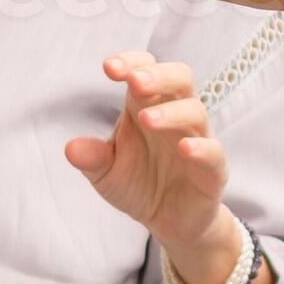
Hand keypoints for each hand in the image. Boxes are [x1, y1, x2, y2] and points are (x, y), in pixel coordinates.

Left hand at [64, 53, 237, 266]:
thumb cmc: (139, 184)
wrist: (170, 221)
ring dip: (171, 112)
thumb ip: (92, 158)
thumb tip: (70, 149)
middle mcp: (176, 116)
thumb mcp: (106, 172)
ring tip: (146, 119)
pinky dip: (200, 147)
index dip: (130, 62)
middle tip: (133, 81)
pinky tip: (184, 148)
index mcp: (147, 106)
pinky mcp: (212, 170)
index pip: (145, 69)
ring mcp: (198, 139)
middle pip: (179, 78)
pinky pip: (213, 151)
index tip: (108, 68)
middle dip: (157, 75)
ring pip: (196, 110)